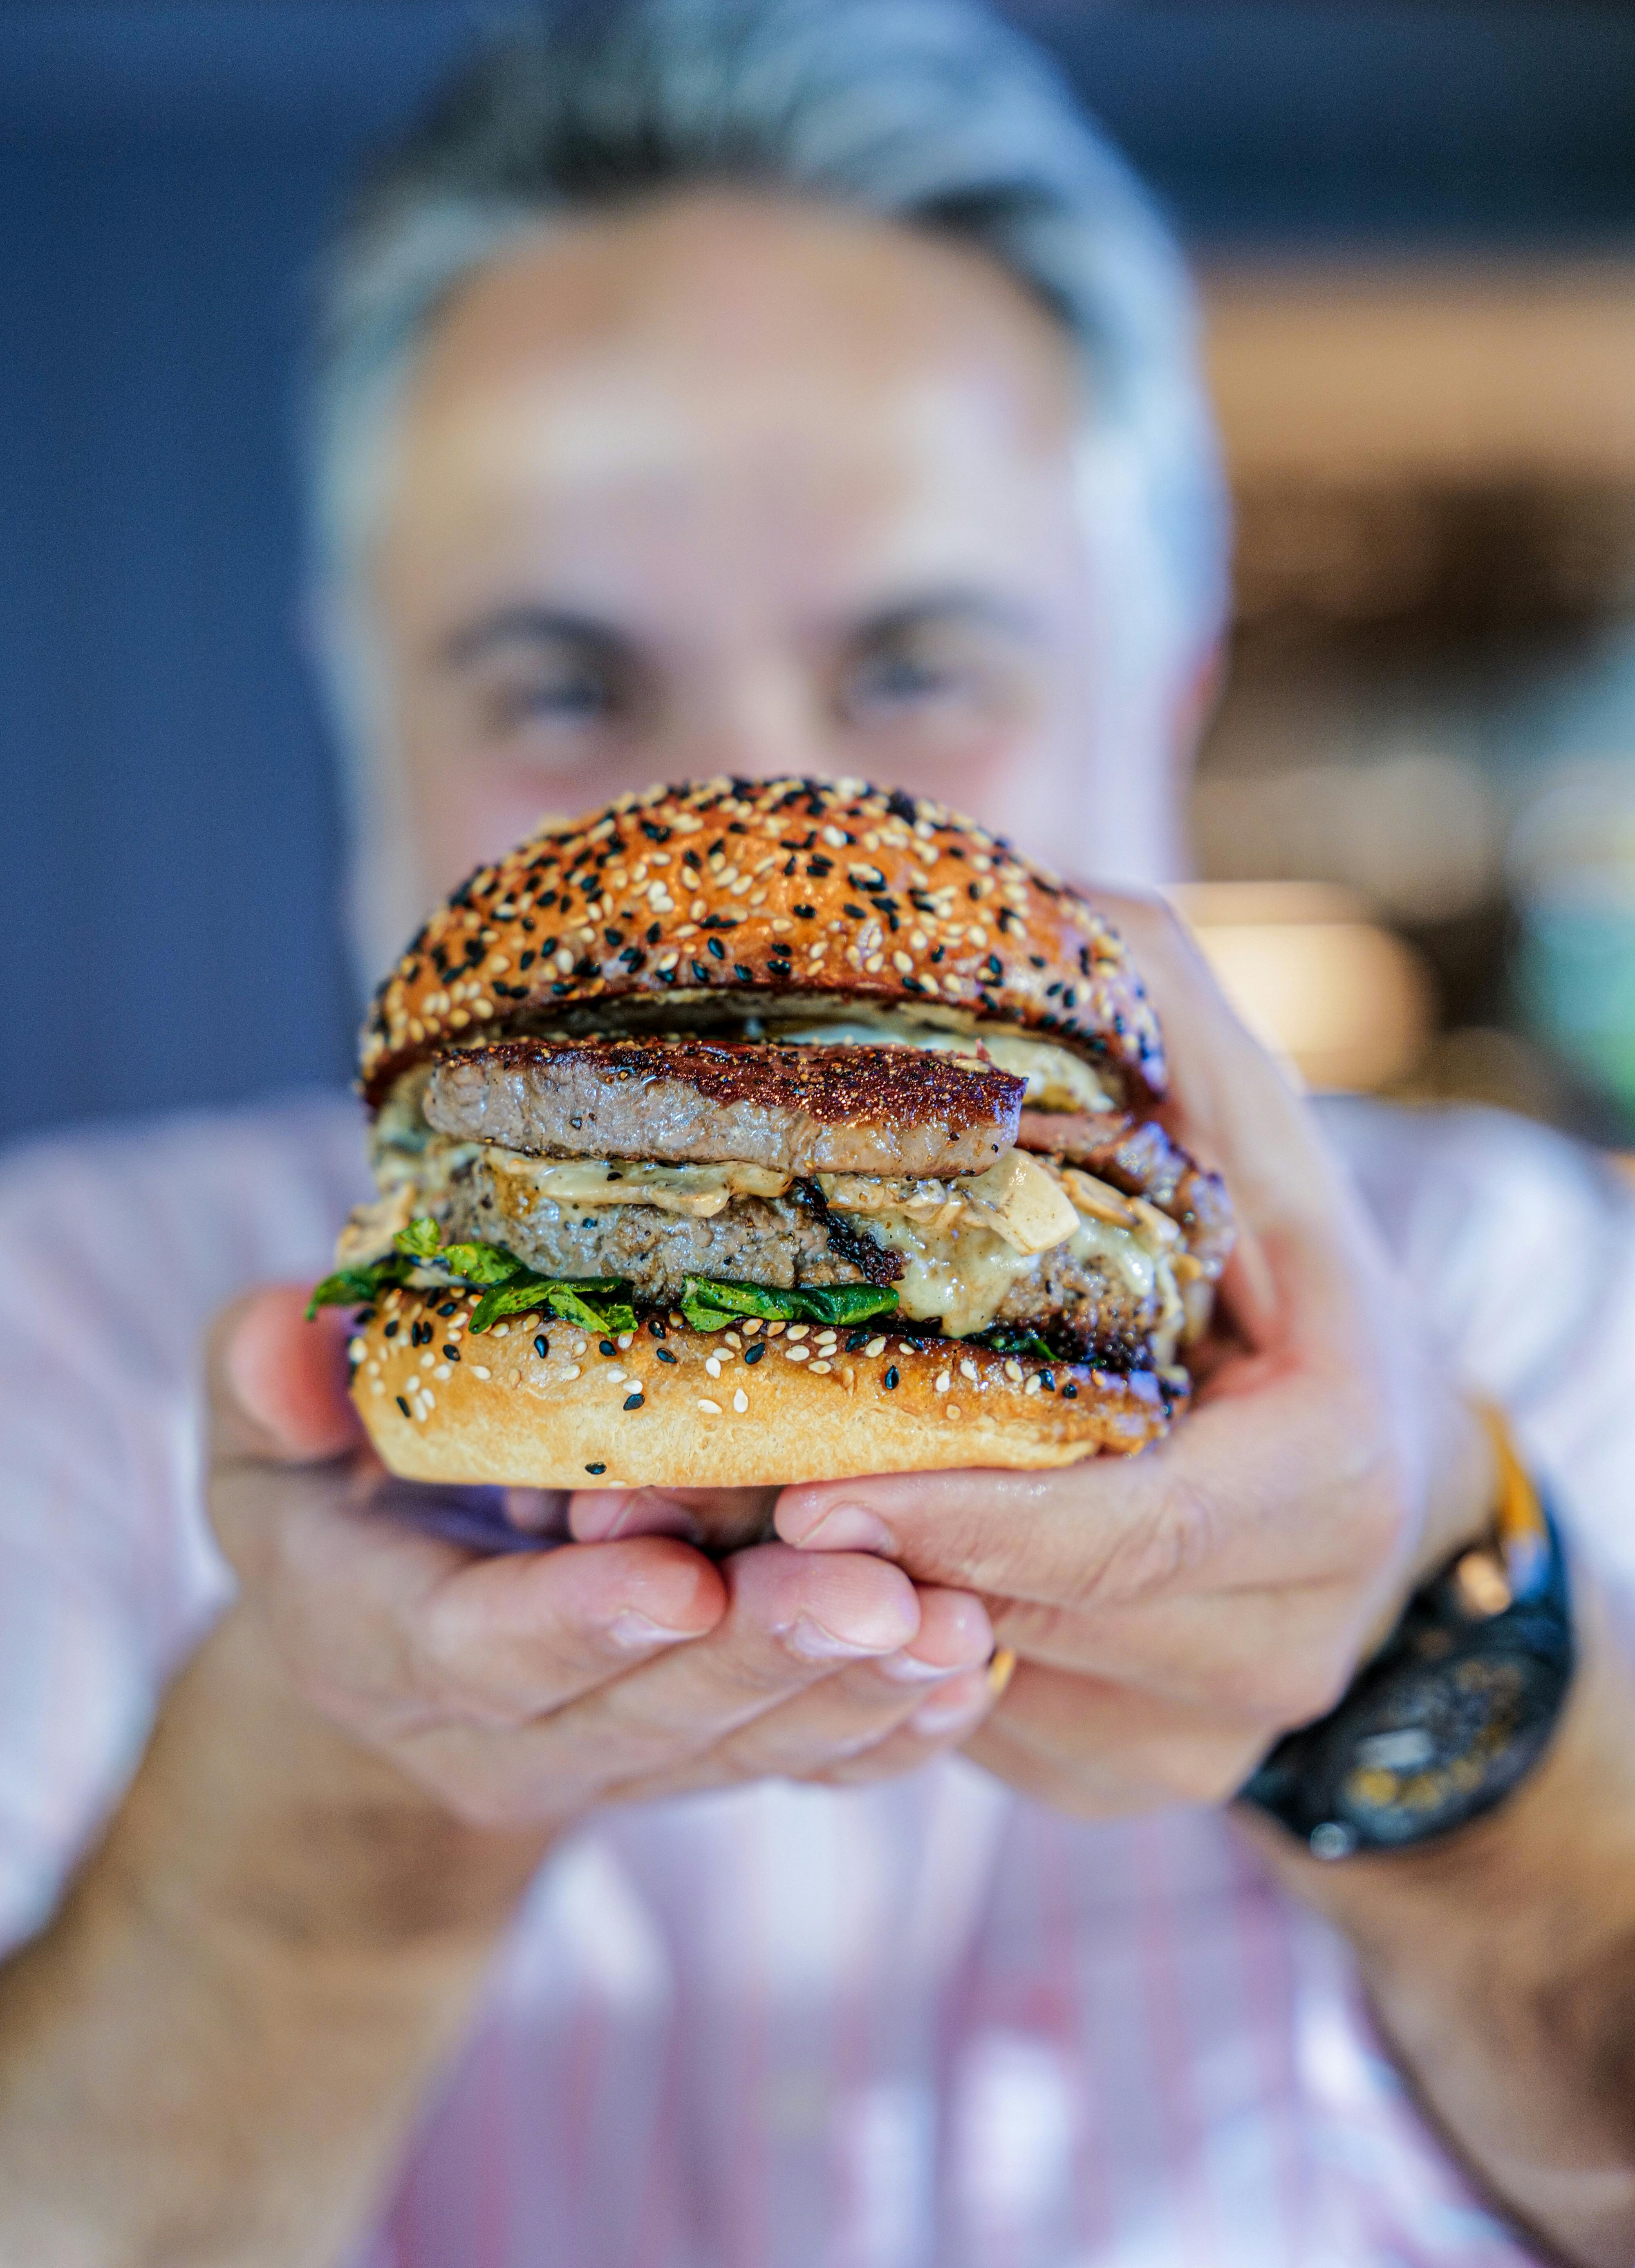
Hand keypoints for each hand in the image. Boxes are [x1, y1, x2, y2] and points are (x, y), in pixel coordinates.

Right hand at [206, 1287, 1000, 1840]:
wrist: (396, 1639)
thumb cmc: (339, 1498)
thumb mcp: (269, 1443)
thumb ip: (262, 1387)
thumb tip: (279, 1333)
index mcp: (383, 1648)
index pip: (481, 1652)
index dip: (576, 1619)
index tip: (674, 1578)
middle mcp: (506, 1734)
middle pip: (644, 1710)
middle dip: (766, 1654)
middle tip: (880, 1597)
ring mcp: (615, 1761)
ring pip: (743, 1747)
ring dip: (854, 1694)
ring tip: (958, 1628)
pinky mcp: (701, 1762)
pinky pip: (803, 1768)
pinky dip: (888, 1734)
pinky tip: (973, 1678)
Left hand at [771, 894, 1495, 1820]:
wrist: (1384, 1481)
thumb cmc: (1299, 1287)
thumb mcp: (1271, 1147)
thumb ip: (1168, 1028)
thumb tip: (1028, 892)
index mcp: (1329, 1486)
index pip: (1127, 1528)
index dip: (960, 1508)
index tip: (800, 1483)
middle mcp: (1277, 1637)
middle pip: (1025, 1616)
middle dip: (845, 1565)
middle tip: (662, 1496)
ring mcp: (1201, 1731)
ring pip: (974, 1687)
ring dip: (829, 1614)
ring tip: (680, 1521)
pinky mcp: (1128, 1773)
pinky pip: (967, 1729)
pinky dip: (865, 1659)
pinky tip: (776, 1571)